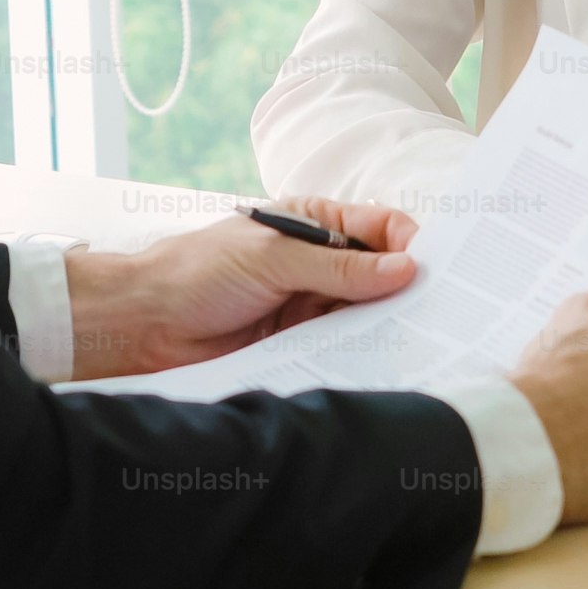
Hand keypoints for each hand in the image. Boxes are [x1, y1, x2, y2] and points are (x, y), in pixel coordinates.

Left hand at [62, 198, 419, 380]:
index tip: (435, 266)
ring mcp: (312, 304)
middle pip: (382, 272)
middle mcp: (320, 262)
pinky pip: (344, 347)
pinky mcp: (302, 343)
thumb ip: (340, 267)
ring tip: (419, 341)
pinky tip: (383, 364)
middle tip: (441, 310)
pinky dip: (363, 354)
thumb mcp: (275, 259)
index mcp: (316, 224)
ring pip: (368, 313)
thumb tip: (405, 268)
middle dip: (409, 288)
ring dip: (389, 325)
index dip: (410, 242)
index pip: (380, 227)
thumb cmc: (200, 272)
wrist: (146, 324)